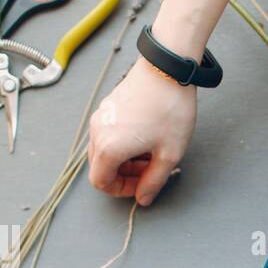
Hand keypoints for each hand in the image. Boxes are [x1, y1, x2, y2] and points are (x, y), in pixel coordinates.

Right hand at [88, 62, 197, 205]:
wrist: (167, 69)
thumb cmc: (170, 110)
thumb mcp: (169, 154)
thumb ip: (154, 182)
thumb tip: (144, 199)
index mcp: (108, 148)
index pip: (101, 182)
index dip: (121, 190)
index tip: (142, 187)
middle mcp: (97, 132)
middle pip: (101, 167)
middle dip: (125, 175)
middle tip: (151, 169)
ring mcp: (100, 117)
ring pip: (105, 150)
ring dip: (125, 159)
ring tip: (152, 152)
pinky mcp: (107, 106)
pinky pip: (108, 134)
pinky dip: (123, 143)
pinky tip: (147, 136)